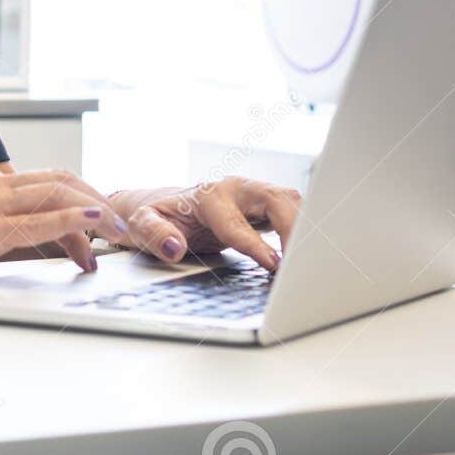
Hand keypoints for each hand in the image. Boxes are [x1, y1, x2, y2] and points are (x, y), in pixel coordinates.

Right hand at [0, 168, 129, 289]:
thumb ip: (13, 224)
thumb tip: (51, 232)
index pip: (52, 181)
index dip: (85, 195)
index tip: (104, 220)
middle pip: (62, 181)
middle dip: (98, 199)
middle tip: (120, 225)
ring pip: (55, 195)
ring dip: (93, 210)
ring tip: (116, 228)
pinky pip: (36, 221)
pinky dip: (69, 219)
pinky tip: (90, 221)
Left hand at [112, 177, 301, 271]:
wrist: (161, 204)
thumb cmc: (155, 215)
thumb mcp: (141, 224)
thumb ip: (153, 233)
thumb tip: (173, 247)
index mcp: (209, 194)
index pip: (237, 222)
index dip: (255, 244)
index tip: (273, 264)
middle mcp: (236, 189)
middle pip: (277, 199)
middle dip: (293, 227)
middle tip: (302, 261)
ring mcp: (253, 196)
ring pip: (291, 202)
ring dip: (305, 226)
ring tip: (313, 258)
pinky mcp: (263, 207)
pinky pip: (293, 212)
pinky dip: (305, 229)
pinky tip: (309, 251)